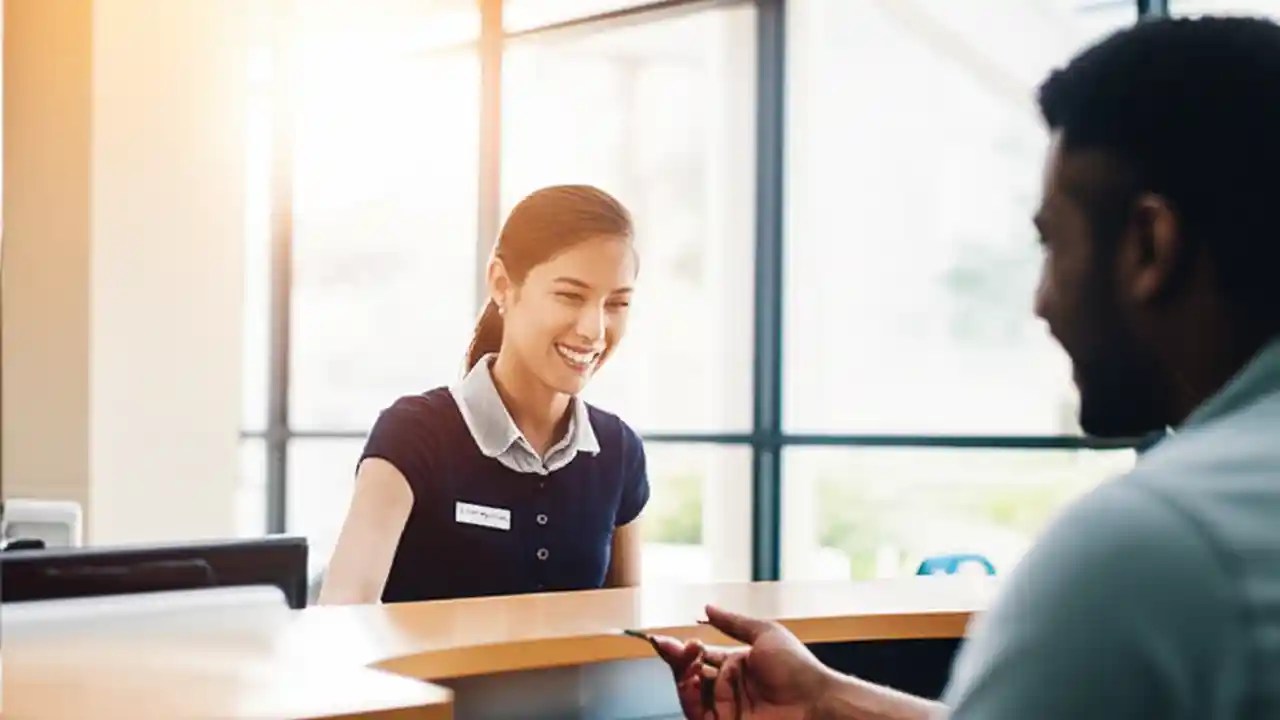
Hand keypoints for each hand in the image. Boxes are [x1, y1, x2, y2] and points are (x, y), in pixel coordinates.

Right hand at [653, 604, 836, 718]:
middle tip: (670, 646)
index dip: (682, 648)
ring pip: (689, 694)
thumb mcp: (765, 634)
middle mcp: (729, 687)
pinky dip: (688, 697)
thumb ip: (733, 623)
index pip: (702, 656)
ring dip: (681, 676)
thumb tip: (707, 608)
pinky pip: (697, 713)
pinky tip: (689, 680)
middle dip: (677, 659)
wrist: (815, 703)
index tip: (662, 639)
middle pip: (691, 674)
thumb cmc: (797, 669)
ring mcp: (726, 708)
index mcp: (739, 664)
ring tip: (686, 659)